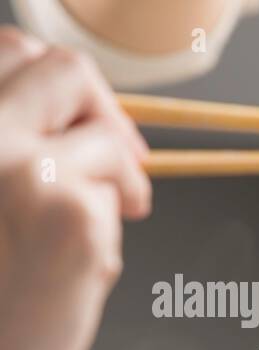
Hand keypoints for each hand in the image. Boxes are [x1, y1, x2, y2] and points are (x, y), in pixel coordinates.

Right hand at [0, 28, 150, 349]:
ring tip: (108, 215)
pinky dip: (116, 220)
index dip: (53, 82)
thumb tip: (72, 105)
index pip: (8, 52)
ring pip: (106, 132)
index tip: (77, 115)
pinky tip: (85, 260)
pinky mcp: (70, 211)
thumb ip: (9, 143)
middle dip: (103, 112)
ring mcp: (20, 166)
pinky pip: (119, 188)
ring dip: (120, 172)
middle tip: (120, 158)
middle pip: (66, 72)